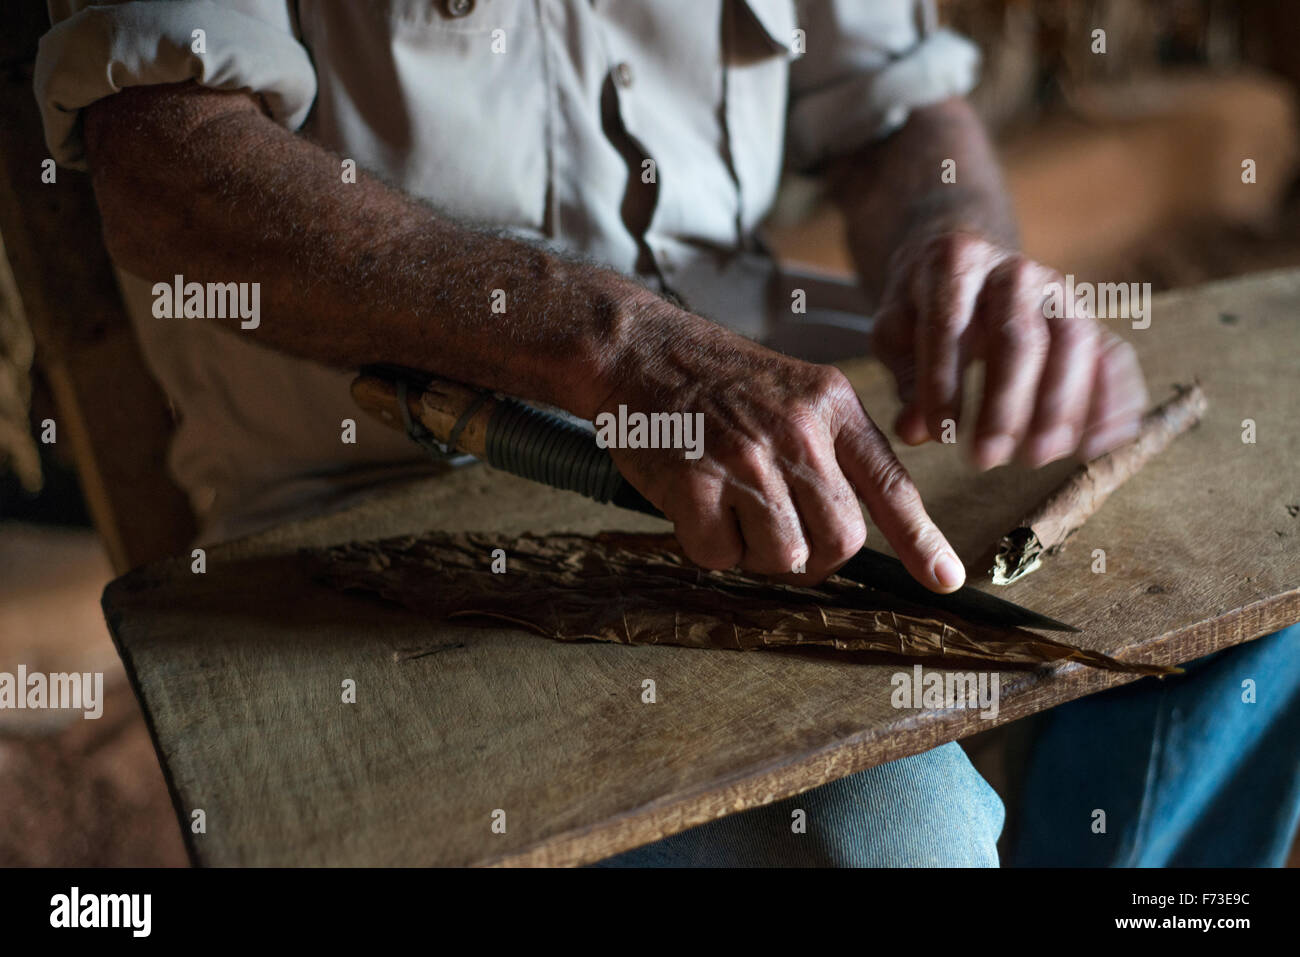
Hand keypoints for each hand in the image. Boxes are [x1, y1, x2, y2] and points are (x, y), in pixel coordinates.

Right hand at [596, 308, 965, 590]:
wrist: (640, 351)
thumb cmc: (717, 380)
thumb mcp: (796, 391)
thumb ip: (832, 449)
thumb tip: (855, 530)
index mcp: (831, 405)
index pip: (890, 484)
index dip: (921, 540)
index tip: (944, 579)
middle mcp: (798, 431)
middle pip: (840, 540)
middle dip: (813, 555)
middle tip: (777, 531)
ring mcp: (746, 458)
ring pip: (783, 557)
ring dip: (756, 552)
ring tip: (731, 510)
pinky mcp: (695, 483)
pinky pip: (720, 556)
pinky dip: (707, 546)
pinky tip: (696, 505)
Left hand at [872, 233, 1148, 469]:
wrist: (964, 263)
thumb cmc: (921, 308)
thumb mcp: (896, 333)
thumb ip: (904, 378)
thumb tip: (914, 433)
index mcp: (955, 262)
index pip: (949, 323)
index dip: (944, 382)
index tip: (939, 435)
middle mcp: (1014, 271)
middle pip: (1020, 337)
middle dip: (1006, 405)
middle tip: (987, 459)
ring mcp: (1060, 292)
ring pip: (1074, 342)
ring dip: (1061, 407)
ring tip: (1038, 457)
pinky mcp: (1090, 318)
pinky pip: (1113, 355)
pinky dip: (1112, 401)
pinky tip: (1097, 445)